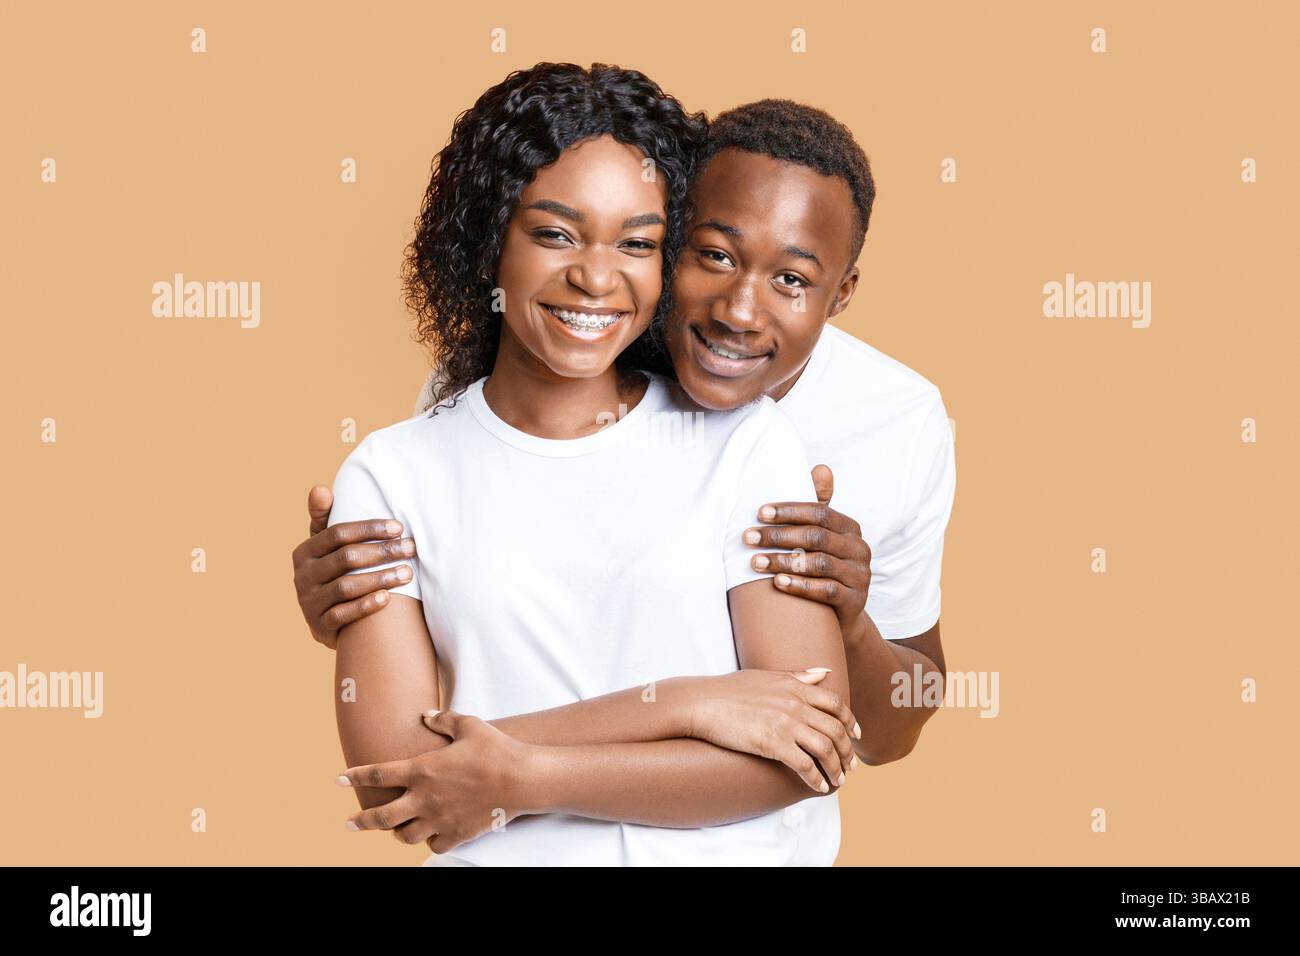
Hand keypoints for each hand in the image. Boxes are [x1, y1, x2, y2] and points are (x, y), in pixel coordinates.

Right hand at [291, 484, 418, 648]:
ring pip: (346, 587)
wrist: (324, 619)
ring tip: (407, 573)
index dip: (369, 529)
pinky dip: (366, 605)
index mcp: (305, 551)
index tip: (399, 527)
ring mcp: (308, 603)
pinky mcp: (318, 626)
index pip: (337, 534)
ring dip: (380, 578)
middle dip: (382, 552)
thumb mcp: (325, 546)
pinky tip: (388, 598)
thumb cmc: (333, 571)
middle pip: (345, 558)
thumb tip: (320, 488)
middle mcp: (302, 576)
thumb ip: (324, 517)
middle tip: (411, 548)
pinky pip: (343, 615)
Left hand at [336, 710, 533, 854]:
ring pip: (404, 835)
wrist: (520, 779)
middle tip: (349, 822)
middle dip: (361, 820)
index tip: (338, 779)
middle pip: (381, 816)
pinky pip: (434, 845)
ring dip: (396, 833)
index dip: (354, 776)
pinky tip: (431, 836)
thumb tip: (426, 715)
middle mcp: (424, 798)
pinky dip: (430, 841)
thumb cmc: (494, 749)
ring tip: (393, 831)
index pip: (378, 774)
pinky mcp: (456, 833)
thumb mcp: (468, 725)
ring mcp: (439, 819)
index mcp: (422, 770)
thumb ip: (443, 720)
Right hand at [685, 669, 860, 792]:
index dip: (850, 722)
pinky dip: (816, 779)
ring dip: (836, 768)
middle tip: (850, 766)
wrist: (703, 703)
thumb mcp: (767, 676)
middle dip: (847, 751)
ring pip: (825, 749)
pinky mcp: (773, 744)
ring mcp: (785, 724)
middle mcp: (795, 704)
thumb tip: (824, 672)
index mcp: (795, 686)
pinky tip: (818, 787)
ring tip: (838, 780)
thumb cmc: (729, 689)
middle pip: (836, 729)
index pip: (836, 704)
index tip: (855, 736)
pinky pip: (805, 766)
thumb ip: (798, 676)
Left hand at [744, 464, 871, 633]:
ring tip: (754, 562)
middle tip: (748, 537)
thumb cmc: (821, 570)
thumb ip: (817, 507)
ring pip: (819, 563)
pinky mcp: (856, 601)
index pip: (820, 512)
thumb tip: (822, 468)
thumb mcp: (820, 539)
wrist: (839, 619)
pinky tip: (776, 583)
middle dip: (778, 535)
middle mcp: (859, 549)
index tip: (759, 513)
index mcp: (850, 529)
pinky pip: (826, 591)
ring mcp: (860, 576)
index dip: (789, 511)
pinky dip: (799, 585)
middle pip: (816, 536)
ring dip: (783, 561)